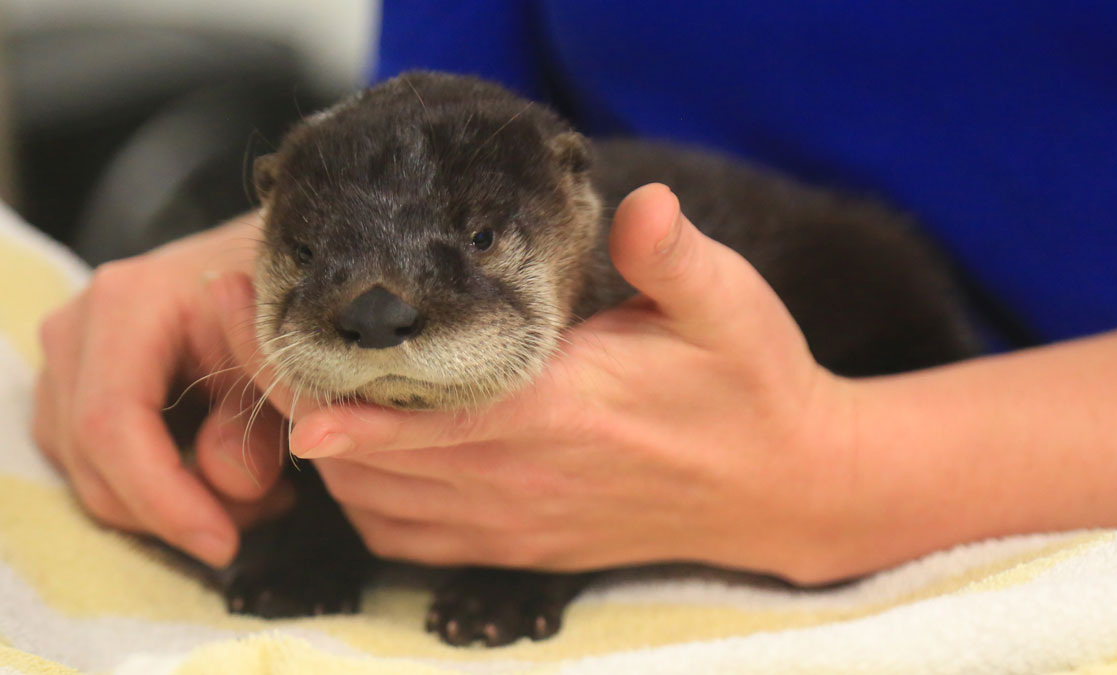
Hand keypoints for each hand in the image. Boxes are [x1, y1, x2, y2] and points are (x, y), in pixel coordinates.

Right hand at [33, 214, 295, 566]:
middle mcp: (78, 328)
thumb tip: (228, 486)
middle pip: (97, 462)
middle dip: (177, 510)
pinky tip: (225, 480)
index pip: (113, 426)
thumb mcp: (286, 358)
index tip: (222, 544)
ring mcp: (66, 360)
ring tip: (263, 493)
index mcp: (127, 304)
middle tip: (268, 512)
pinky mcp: (72, 388)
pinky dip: (158, 489)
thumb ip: (259, 420)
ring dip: (171, 506)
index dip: (162, 498)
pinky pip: (98, 465)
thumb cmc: (279, 300)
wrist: (261, 261)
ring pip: (91, 474)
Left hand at [215, 184, 867, 582]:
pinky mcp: (525, 548)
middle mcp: (526, 478)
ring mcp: (520, 522)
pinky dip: (370, 508)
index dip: (327, 386)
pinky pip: (414, 544)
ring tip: (298, 393)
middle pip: (373, 462)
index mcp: (563, 411)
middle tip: (249, 339)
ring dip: (329, 459)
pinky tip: (360, 467)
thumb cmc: (751, 387)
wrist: (785, 487)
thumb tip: (640, 204)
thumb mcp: (728, 305)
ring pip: (379, 508)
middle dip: (298, 403)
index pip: (417, 415)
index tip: (260, 339)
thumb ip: (674, 257)